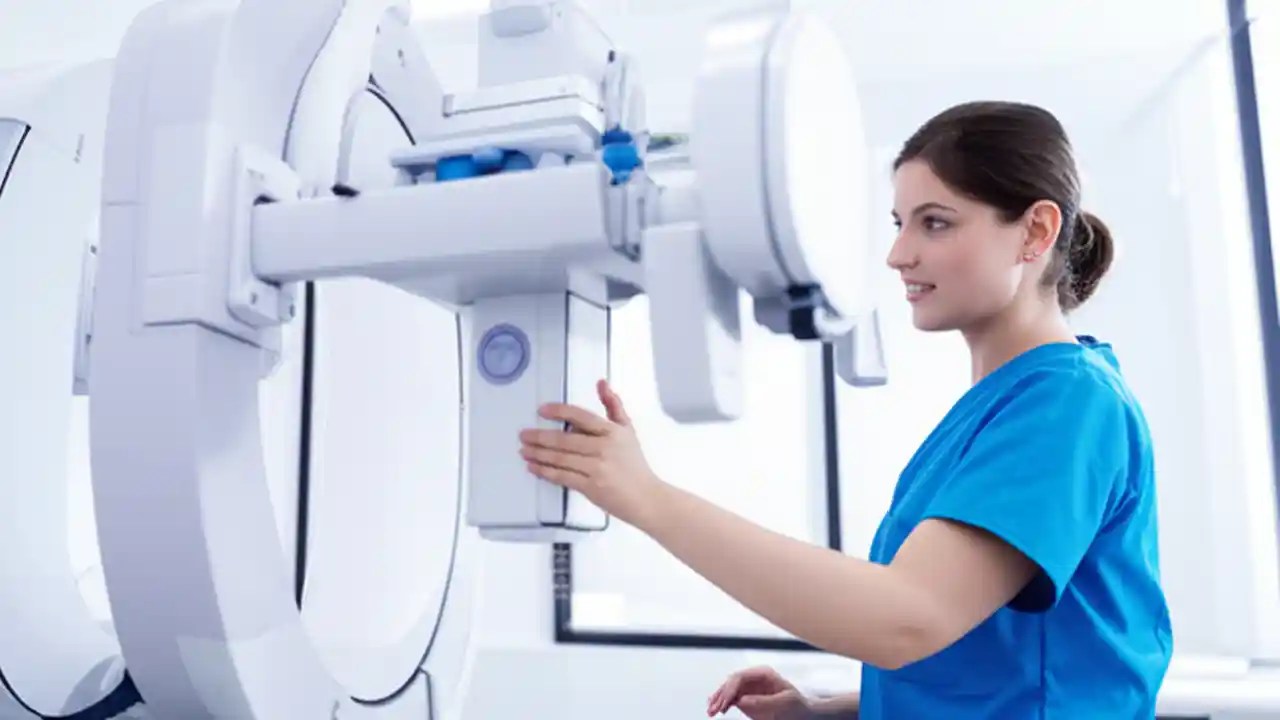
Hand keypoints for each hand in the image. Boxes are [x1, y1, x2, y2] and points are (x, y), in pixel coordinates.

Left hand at [519, 380, 663, 527]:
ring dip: (538, 454)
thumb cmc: (635, 465)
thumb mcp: (627, 430)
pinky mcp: (591, 487)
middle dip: (539, 437)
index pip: (581, 416)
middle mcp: (604, 448)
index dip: (559, 411)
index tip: (542, 410)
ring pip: (560, 458)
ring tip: (524, 450)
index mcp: (612, 432)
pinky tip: (534, 467)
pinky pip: (562, 477)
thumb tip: (601, 383)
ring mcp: (597, 468)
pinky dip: (545, 472)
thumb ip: (613, 405)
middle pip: (565, 440)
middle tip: (523, 435)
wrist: (645, 497)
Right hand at [707, 667, 811, 718]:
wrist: (803, 714)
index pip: (739, 677)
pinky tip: (714, 706)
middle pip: (730, 683)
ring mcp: (749, 688)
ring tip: (711, 711)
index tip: (725, 704)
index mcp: (763, 673)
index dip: (729, 690)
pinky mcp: (746, 698)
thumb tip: (741, 700)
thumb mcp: (784, 703)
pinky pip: (731, 698)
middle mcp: (753, 678)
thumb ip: (763, 702)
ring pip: (728, 690)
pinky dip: (722, 702)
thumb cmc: (797, 706)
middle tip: (713, 710)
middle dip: (721, 695)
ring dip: (718, 699)